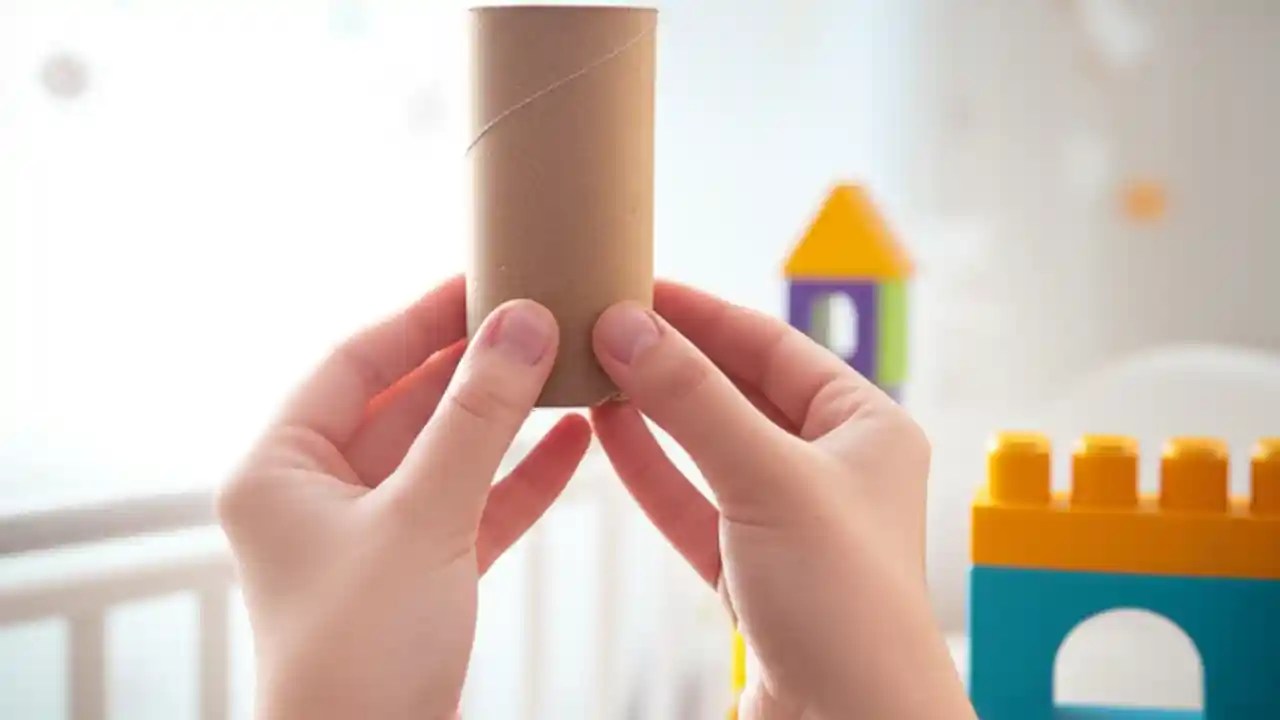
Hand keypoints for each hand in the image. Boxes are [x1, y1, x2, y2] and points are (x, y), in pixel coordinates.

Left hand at [216, 278, 590, 719]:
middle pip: (405, 403)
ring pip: (446, 454)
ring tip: (567, 368)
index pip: (354, 362)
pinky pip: (472, 505)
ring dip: (505, 418)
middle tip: (540, 317)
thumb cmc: (358, 658)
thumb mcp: (421, 520)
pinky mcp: (418, 574)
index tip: (485, 279)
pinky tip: (573, 442)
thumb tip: (520, 323)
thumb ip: (475, 419)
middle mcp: (317, 495)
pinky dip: (519, 476)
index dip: (422, 317)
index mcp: (280, 469)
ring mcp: (370, 536)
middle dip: (475, 366)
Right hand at [590, 282, 973, 719]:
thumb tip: (628, 326)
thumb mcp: (769, 481)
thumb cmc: (847, 606)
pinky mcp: (749, 569)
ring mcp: (788, 518)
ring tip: (593, 369)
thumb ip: (694, 402)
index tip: (638, 287)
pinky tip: (606, 435)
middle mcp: (833, 466)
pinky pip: (692, 503)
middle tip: (604, 323)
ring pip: (708, 447)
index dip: (703, 313)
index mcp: (867, 427)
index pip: (772, 346)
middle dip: (671, 359)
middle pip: (737, 391)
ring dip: (653, 411)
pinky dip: (650, 471)